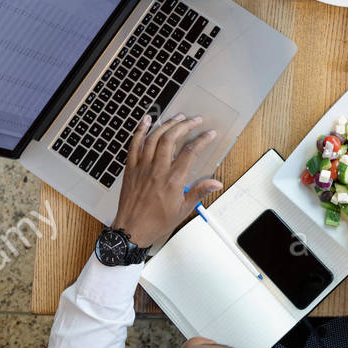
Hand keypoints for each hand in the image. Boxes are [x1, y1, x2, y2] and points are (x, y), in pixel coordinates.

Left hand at [110, 114, 221, 246]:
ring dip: (167, 125)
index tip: (209, 133)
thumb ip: (199, 192)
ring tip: (177, 118)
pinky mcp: (131, 168)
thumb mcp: (183, 210)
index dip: (202, 140)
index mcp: (173, 180)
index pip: (190, 152)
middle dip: (185, 125)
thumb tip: (216, 183)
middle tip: (194, 120)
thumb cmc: (157, 222)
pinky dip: (140, 131)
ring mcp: (142, 167)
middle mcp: (157, 170)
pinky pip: (134, 145)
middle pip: (171, 139)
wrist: (131, 229)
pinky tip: (146, 121)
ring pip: (154, 138)